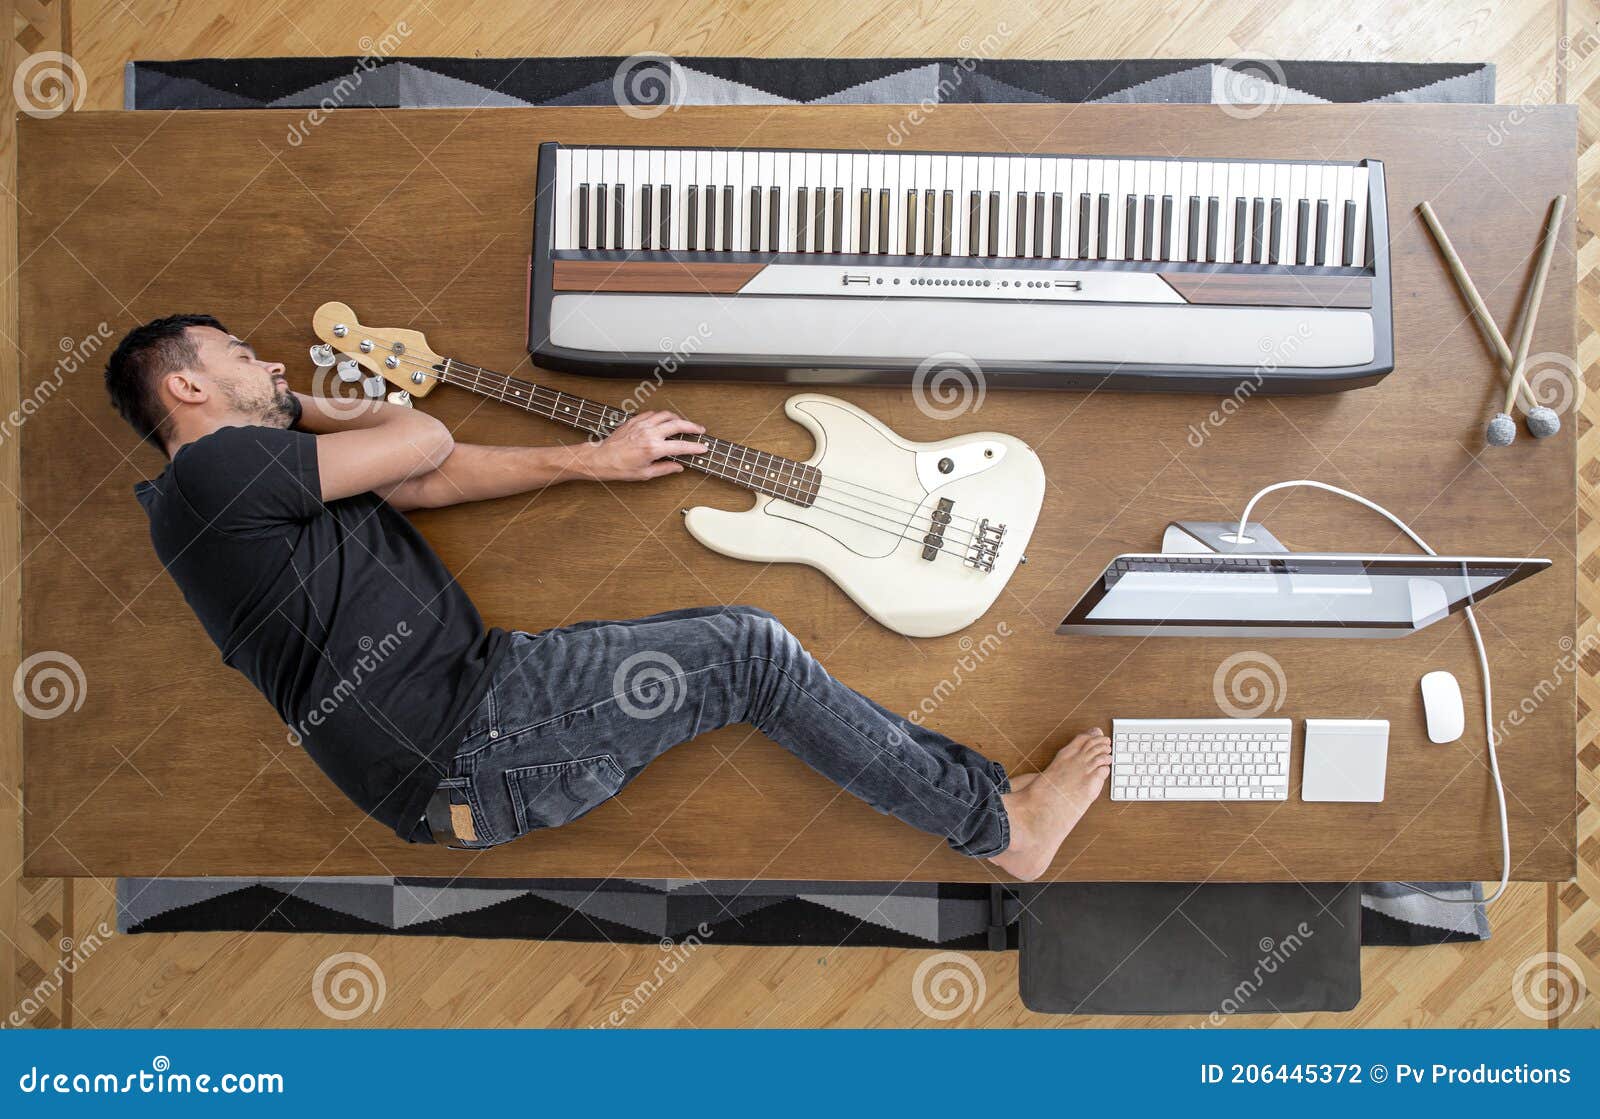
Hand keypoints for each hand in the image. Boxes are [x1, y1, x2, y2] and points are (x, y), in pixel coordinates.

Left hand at [582, 411, 708, 481]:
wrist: (600, 458)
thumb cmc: (618, 467)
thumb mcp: (644, 474)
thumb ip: (664, 469)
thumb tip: (678, 467)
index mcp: (653, 449)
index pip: (681, 446)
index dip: (695, 447)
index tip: (703, 447)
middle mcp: (649, 434)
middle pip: (677, 424)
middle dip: (692, 426)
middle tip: (700, 430)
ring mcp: (641, 425)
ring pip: (666, 415)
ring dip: (677, 418)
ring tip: (683, 424)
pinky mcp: (634, 421)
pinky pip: (652, 414)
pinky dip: (661, 416)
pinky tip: (664, 421)